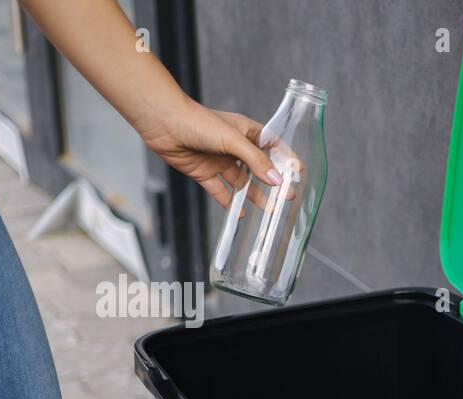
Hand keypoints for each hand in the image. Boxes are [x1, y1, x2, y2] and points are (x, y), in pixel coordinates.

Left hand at [136, 100, 282, 207]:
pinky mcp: (204, 172)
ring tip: (270, 210)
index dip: (286, 159)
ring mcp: (219, 161)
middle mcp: (235, 147)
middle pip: (259, 168)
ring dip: (255, 196)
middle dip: (273, 183)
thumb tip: (277, 181)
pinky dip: (229, 202)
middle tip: (287, 197)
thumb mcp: (233, 140)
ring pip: (242, 182)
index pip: (273, 146)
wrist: (163, 122)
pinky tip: (239, 213)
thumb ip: (257, 161)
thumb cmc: (198, 121)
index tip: (299, 173)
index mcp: (246, 132)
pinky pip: (220, 190)